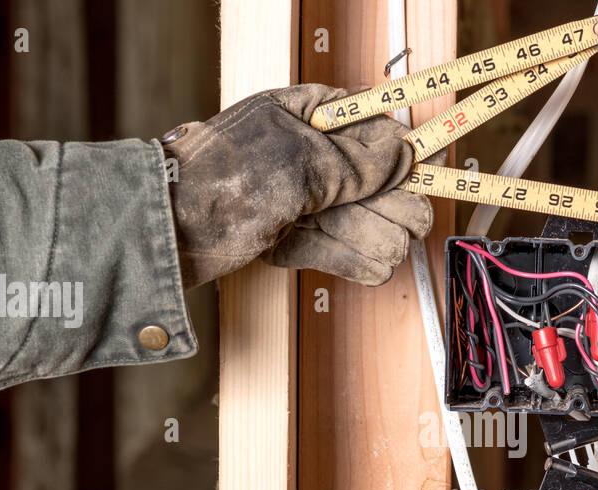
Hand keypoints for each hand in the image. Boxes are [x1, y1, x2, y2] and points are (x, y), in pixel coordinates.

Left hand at [161, 83, 431, 288]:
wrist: (171, 230)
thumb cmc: (224, 178)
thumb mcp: (299, 159)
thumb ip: (355, 160)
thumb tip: (403, 152)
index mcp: (305, 116)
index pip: (368, 126)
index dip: (399, 148)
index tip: (426, 166)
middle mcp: (305, 156)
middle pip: (369, 179)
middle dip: (393, 201)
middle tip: (416, 221)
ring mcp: (297, 199)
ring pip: (356, 218)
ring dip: (378, 234)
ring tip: (395, 248)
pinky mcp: (289, 237)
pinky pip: (335, 247)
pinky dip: (355, 257)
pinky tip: (376, 265)